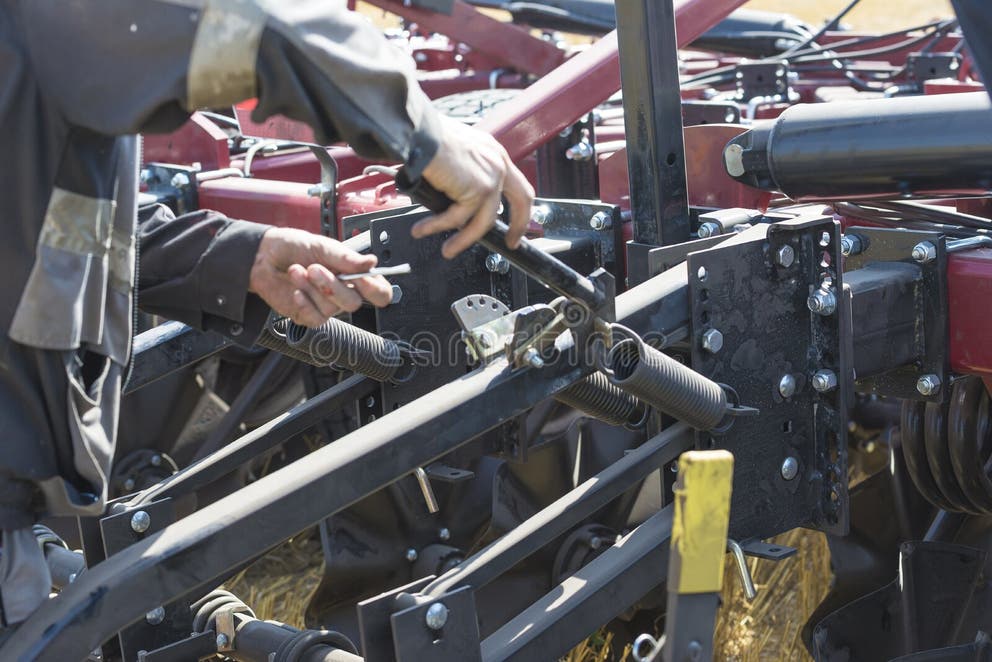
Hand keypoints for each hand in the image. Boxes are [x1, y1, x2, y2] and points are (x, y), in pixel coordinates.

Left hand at [249, 227, 392, 326]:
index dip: (375, 289)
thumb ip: (346, 257)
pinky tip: (296, 290)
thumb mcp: (321, 245)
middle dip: (332, 285)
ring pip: (333, 308)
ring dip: (312, 287)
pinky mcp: (309, 315)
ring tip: (296, 270)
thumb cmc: (294, 247)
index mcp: (353, 274)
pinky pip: (316, 318)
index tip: (361, 278)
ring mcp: (326, 306)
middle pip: (355, 303)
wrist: (263, 257)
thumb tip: (371, 262)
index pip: (380, 292)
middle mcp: (343, 292)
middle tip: (314, 268)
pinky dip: (304, 302)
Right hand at [410, 116, 533, 257]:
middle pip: (521, 201)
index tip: (514, 224)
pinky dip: (438, 227)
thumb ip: (464, 174)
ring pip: (483, 221)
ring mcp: (491, 177)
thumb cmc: (425, 137)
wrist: (417, 132)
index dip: (519, 208)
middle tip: (510, 243)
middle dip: (519, 226)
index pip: (517, 185)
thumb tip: (456, 201)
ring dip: (463, 240)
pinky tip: (423, 230)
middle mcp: (497, 162)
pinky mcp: (478, 190)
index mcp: (494, 153)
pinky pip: (458, 219)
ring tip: (448, 250)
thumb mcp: (454, 155)